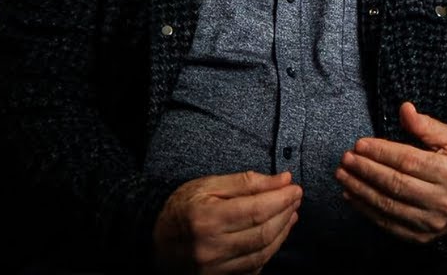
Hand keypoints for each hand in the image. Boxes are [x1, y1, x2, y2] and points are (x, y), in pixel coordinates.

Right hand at [152, 170, 301, 273]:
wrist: (152, 237)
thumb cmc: (182, 206)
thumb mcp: (209, 185)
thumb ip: (247, 182)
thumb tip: (283, 180)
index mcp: (206, 218)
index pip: (257, 210)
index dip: (282, 199)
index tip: (295, 188)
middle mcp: (210, 247)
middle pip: (263, 232)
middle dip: (285, 213)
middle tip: (295, 199)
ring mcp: (213, 267)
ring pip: (262, 252)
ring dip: (283, 232)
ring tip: (290, 214)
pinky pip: (253, 267)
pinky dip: (270, 250)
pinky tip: (276, 234)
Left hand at [335, 101, 446, 243]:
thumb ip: (425, 125)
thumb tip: (404, 109)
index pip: (409, 161)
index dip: (381, 152)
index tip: (360, 144)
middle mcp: (442, 200)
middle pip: (395, 183)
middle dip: (366, 170)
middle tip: (346, 159)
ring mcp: (430, 221)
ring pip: (388, 204)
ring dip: (360, 189)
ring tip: (342, 175)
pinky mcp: (419, 237)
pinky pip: (387, 223)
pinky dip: (365, 209)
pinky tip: (351, 195)